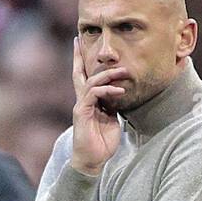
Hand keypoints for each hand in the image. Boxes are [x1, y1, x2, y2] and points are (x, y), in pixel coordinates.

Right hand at [70, 37, 126, 176]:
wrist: (92, 161)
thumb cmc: (102, 144)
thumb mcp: (111, 120)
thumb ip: (112, 106)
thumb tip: (118, 94)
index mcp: (89, 102)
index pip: (84, 78)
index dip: (81, 61)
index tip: (79, 45)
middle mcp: (82, 101)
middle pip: (78, 73)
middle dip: (78, 56)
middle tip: (78, 39)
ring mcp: (81, 106)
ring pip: (91, 82)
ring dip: (107, 75)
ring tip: (123, 72)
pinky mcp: (82, 113)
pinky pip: (93, 94)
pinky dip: (107, 90)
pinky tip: (119, 91)